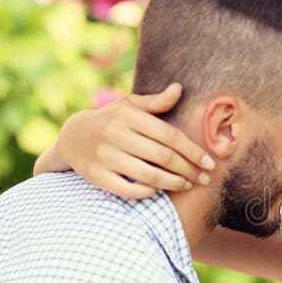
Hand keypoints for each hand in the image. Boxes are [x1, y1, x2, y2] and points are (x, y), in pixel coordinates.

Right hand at [55, 83, 214, 199]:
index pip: (170, 136)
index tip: (210, 163)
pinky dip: (147, 193)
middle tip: (204, 179)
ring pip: (148, 175)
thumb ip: (156, 102)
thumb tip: (179, 89)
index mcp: (128, 116)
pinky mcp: (96, 175)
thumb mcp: (130, 105)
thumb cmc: (111, 120)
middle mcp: (116, 134)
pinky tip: (159, 191)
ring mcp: (105, 156)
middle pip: (163, 157)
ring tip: (187, 185)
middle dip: (189, 170)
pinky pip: (127, 190)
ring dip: (174, 183)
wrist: (72, 136)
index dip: (193, 151)